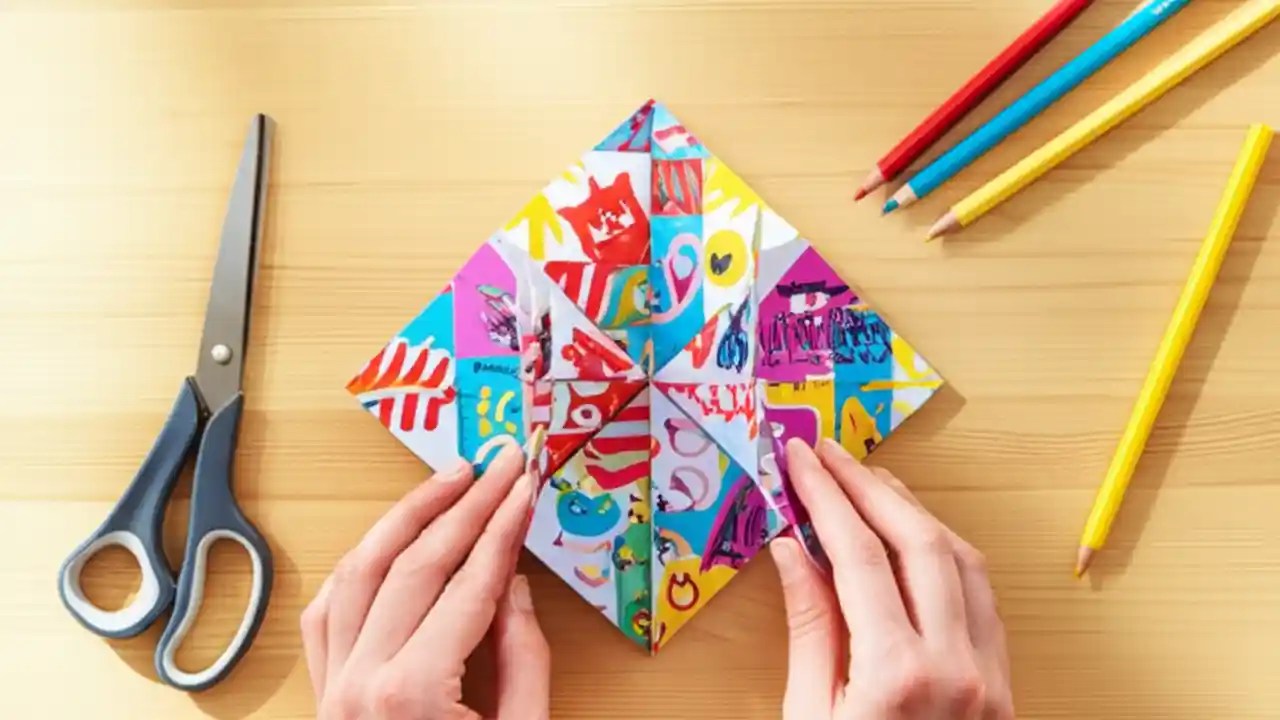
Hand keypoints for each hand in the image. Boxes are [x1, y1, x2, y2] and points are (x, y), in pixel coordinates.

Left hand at [301, 444, 550, 719]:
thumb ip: (524, 661)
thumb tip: (513, 584)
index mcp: (414, 695)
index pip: (470, 584)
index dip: (503, 527)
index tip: (524, 488)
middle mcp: (361, 683)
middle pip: (415, 565)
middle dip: (466, 506)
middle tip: (500, 467)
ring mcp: (333, 686)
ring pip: (360, 572)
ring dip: (407, 517)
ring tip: (450, 481)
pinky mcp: (323, 693)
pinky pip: (328, 610)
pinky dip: (359, 565)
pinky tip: (390, 538)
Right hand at [771, 439, 1012, 719]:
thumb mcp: (809, 714)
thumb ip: (808, 628)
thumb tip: (792, 548)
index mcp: (896, 673)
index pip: (859, 555)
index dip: (826, 495)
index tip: (801, 459)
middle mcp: (956, 666)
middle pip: (920, 542)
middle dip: (870, 487)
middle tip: (831, 455)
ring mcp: (989, 676)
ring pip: (964, 561)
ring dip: (915, 513)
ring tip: (869, 485)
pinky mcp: (1003, 686)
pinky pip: (983, 599)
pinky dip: (947, 556)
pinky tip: (913, 539)